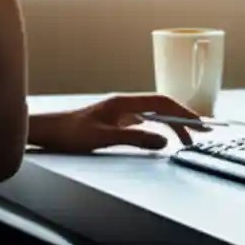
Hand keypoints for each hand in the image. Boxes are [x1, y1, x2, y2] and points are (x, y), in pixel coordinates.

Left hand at [27, 94, 209, 154]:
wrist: (45, 132)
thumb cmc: (68, 133)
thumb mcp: (103, 138)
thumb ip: (135, 139)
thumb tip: (164, 142)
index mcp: (124, 102)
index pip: (162, 102)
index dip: (183, 112)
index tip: (198, 124)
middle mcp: (124, 105)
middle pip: (162, 107)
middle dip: (182, 119)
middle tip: (199, 134)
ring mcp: (120, 113)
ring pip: (154, 116)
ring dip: (171, 125)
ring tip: (186, 139)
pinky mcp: (116, 123)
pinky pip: (145, 123)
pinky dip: (158, 130)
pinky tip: (162, 139)